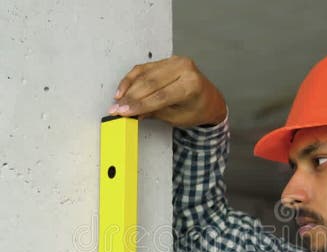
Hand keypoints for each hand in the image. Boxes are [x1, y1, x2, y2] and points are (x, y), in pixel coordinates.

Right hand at [108, 56, 227, 127]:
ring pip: (145, 74)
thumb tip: (130, 112)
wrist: (209, 99)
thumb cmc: (196, 110)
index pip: (160, 96)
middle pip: (150, 84)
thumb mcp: (177, 117)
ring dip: (129, 88)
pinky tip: (123, 89)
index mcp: (191, 85)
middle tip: (116, 108)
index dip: (139, 105)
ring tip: (117, 101)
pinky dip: (132, 78)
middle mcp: (185, 69)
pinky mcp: (168, 60)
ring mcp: (176, 62)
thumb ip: (154, 112)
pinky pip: (145, 68)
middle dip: (131, 97)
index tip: (123, 112)